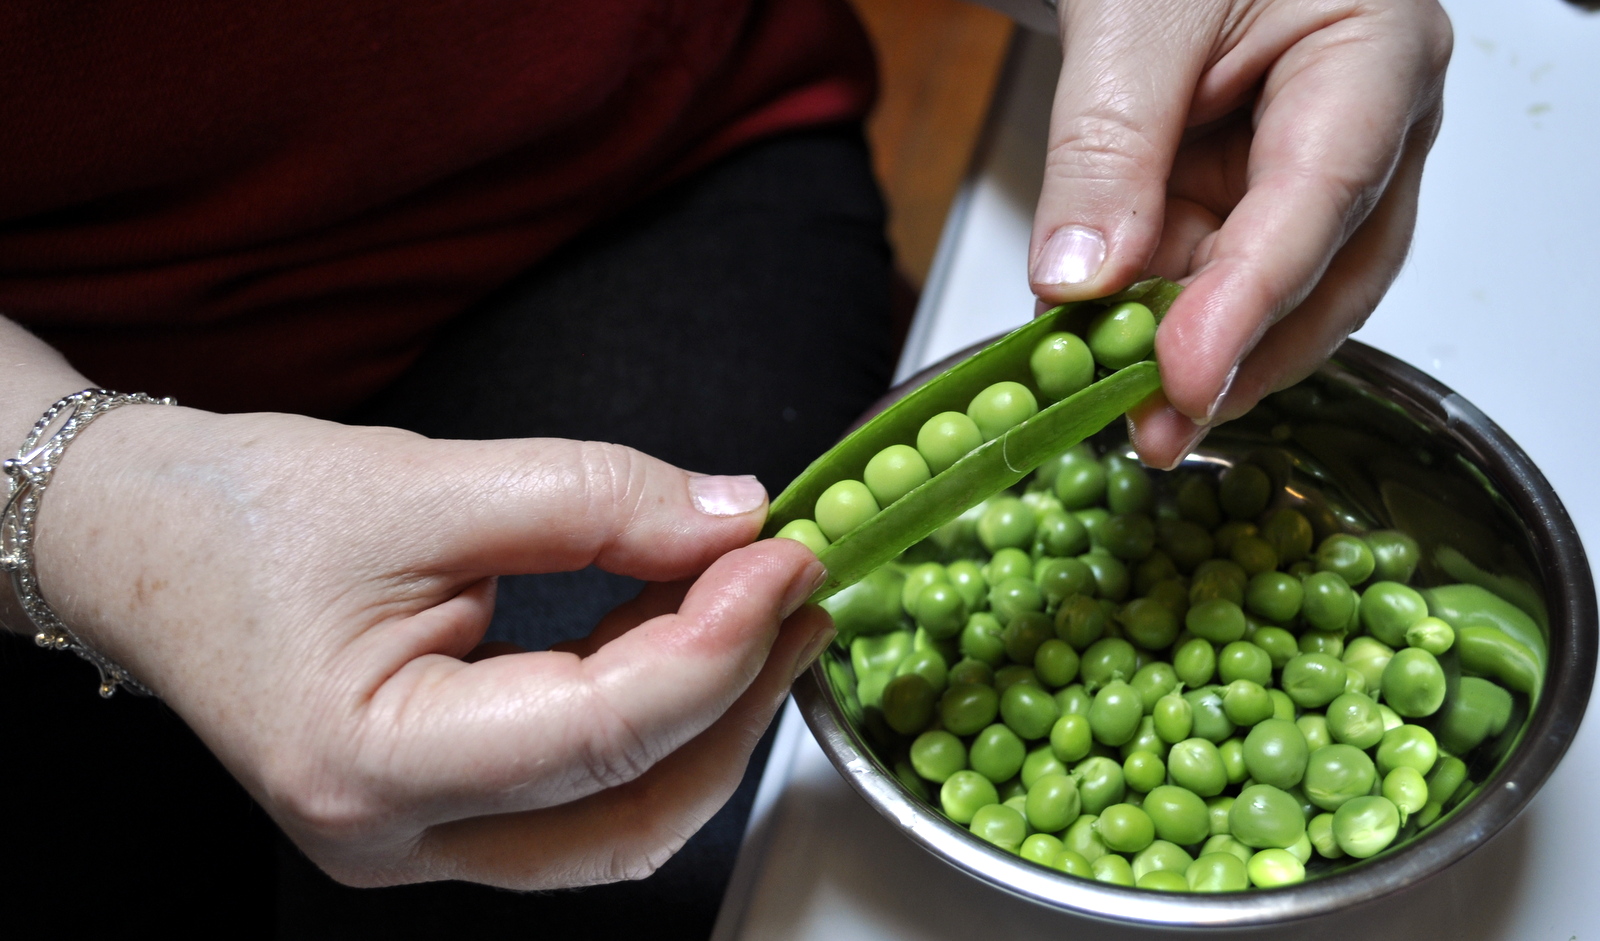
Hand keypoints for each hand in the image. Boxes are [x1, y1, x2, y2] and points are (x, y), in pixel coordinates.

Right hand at [31, 405, 830, 888]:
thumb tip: (734, 519)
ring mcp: (418, 839)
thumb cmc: (240, 512)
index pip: (601, 731)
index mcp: (370, 764)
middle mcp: (395, 838)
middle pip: (629, 803)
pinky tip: (688, 631)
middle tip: (796, 588)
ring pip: (617, 818)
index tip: (782, 555)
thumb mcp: (424, 481)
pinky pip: (581, 791)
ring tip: (763, 608)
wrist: (138, 542)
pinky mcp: (441, 809)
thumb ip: (593, 499)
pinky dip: (652, 715)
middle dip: (736, 695)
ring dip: (708, 716)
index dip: (718, 642)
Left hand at [1028, 0, 1451, 466]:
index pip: (1320, 200)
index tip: (1185, 378)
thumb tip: (1080, 284)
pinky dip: (1163, 317)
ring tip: (1122, 405)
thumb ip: (1107, 145)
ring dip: (1194, 352)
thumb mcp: (1132, 19)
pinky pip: (1217, 274)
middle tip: (1154, 428)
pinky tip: (1114, 349)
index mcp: (1377, 55)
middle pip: (1324, 273)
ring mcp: (1313, 169)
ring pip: (1273, 293)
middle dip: (1236, 358)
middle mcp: (1368, 126)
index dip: (1251, 303)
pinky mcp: (1256, 196)